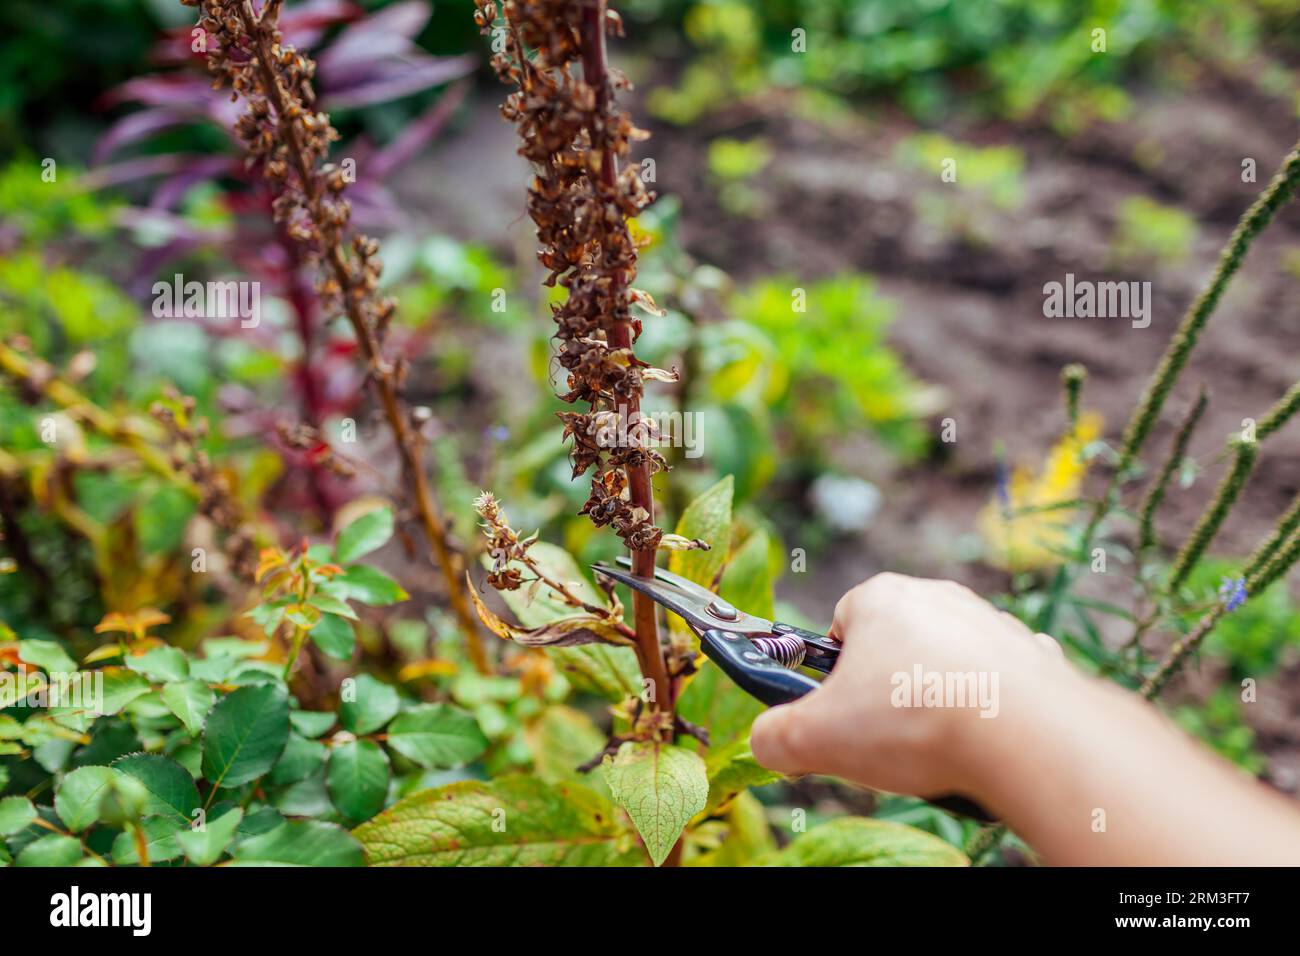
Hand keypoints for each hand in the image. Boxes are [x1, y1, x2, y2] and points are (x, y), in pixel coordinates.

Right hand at [750, 572, 1065, 799]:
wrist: (1027, 736)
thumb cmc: (916, 723)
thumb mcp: (816, 740)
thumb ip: (775, 737)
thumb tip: (766, 741)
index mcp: (879, 599)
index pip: (838, 625)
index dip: (831, 674)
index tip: (836, 714)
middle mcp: (937, 597)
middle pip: (894, 645)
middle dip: (886, 690)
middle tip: (883, 739)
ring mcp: (991, 623)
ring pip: (947, 665)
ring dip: (938, 701)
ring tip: (938, 750)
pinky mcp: (1035, 657)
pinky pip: (1000, 685)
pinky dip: (991, 712)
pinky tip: (987, 744)